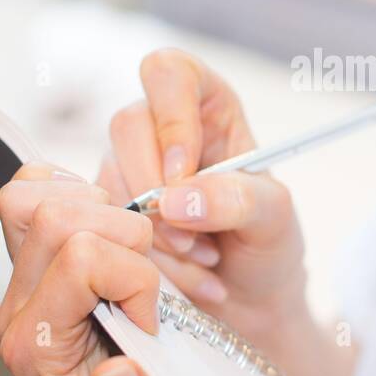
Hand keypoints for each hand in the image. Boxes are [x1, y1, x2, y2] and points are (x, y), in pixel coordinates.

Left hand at [0, 162, 182, 375]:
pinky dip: (74, 189)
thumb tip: (116, 375)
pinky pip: (29, 186)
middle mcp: (16, 306)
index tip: (151, 320)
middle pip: (56, 218)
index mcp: (36, 346)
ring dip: (102, 211)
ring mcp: (19, 273)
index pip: (81, 259)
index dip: (135, 278)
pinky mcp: (30, 247)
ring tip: (128, 256)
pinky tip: (106, 226)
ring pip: (37, 195)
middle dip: (122, 237)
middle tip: (144, 278)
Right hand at [98, 48, 308, 338]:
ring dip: (154, 235)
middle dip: (155, 190)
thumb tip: (176, 197)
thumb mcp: (273, 218)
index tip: (183, 173)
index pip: (171, 72)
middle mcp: (162, 128)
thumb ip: (236, 198)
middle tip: (194, 238)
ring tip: (203, 261)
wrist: (248, 303)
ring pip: (108, 180)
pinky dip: (143, 261)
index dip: (171, 117)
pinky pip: (102, 226)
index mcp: (208, 106)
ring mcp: (130, 169)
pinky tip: (181, 278)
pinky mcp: (109, 212)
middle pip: (127, 125)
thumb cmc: (267, 245)